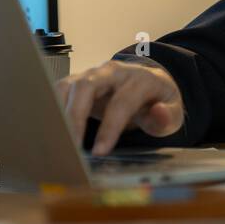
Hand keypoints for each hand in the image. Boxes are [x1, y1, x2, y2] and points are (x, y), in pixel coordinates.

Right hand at [55, 60, 183, 154]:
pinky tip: (50, 130)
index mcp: (139, 78)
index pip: (121, 102)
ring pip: (69, 86)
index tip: (99, 152)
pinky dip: (52, 109)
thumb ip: (167, 116)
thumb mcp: (174, 110)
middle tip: (70, 145)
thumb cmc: (158, 101)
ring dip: (59, 112)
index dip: (109, 128)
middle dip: (75, 116)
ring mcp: (93, 74)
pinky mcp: (78, 81)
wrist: (149, 84)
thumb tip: (158, 113)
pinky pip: (59, 90)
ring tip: (57, 141)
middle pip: (87, 86)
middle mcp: (113, 71)